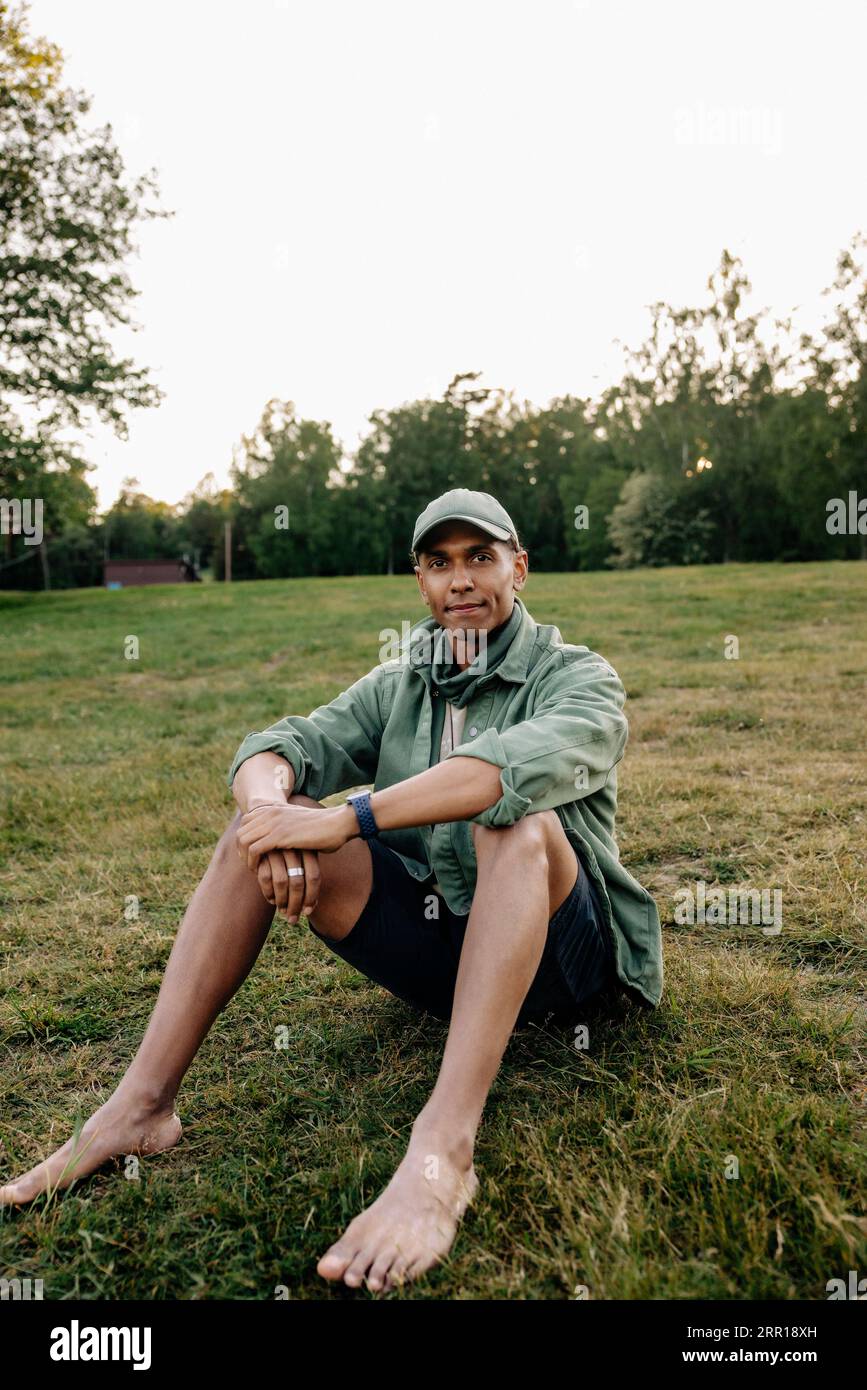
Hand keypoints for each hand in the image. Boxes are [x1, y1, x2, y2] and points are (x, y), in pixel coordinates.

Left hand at [237, 802, 353, 869]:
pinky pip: (255, 849)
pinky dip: (254, 862)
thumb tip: (278, 837)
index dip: (245, 839)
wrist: (337, 824)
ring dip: (246, 858)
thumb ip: (285, 825)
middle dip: (242, 851)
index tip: (252, 855)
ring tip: (256, 869)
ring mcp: (274, 822)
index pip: (245, 821)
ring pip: (244, 840)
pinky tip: (262, 870)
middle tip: (252, 865)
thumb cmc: (322, 828)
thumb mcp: (298, 821)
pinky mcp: (280, 835)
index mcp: (274, 808)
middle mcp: (270, 812)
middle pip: (241, 832)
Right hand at [255, 847, 320, 923]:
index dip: (311, 897)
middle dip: (295, 905)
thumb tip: (309, 910)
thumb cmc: (292, 855)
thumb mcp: (305, 861)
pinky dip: (268, 892)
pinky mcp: (261, 853)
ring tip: (282, 911)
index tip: (307, 912)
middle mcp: (294, 849)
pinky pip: (265, 878)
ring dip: (281, 901)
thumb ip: (307, 882)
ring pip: (281, 882)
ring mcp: (276, 850)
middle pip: (297, 882)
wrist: (270, 834)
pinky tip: (271, 900)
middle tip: (293, 919)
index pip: (314, 877)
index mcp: (309, 849)